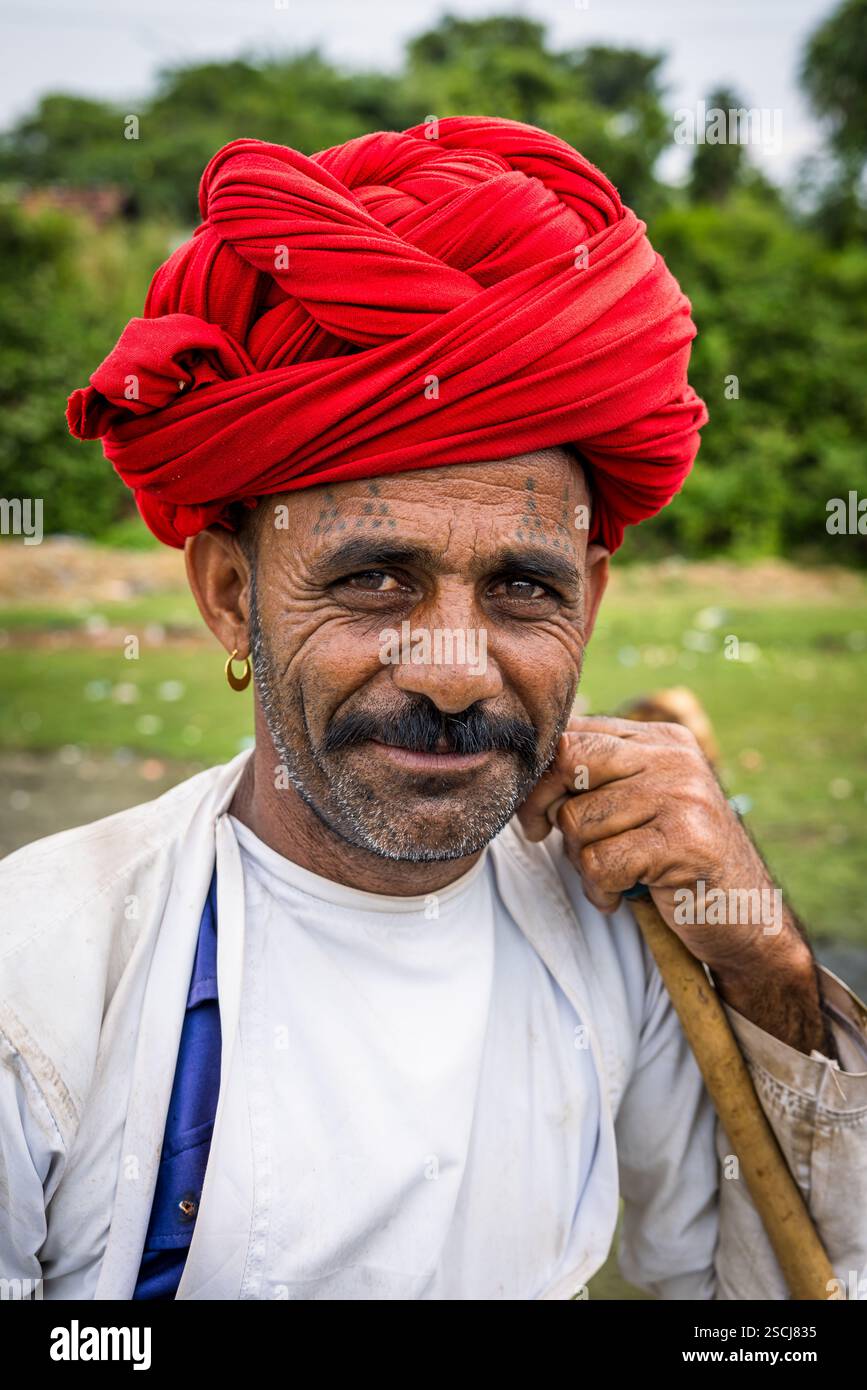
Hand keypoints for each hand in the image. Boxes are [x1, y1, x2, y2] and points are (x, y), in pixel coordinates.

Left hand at [518, 715, 809, 982]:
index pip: (575, 732)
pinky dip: (600, 890)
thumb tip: (528, 771)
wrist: (748, 920)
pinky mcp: (685, 841)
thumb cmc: (679, 864)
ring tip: (612, 876)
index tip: (537, 814)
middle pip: (570, 759)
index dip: (540, 775)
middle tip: (546, 837)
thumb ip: (599, 779)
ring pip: (578, 820)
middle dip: (543, 804)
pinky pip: (600, 863)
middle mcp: (674, 758)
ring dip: (580, 861)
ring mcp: (682, 796)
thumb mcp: (643, 805)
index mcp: (662, 740)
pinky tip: (620, 897)